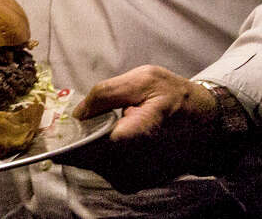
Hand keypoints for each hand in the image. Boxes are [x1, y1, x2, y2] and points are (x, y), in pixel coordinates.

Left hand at [55, 65, 221, 192]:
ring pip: (92, 164)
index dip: (68, 138)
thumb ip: (106, 93)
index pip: (90, 146)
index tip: (53, 130)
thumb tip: (78, 113)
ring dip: (86, 147)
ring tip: (94, 127)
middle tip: (71, 123)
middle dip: (74, 140)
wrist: (207, 124)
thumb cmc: (175, 97)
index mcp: (137, 135)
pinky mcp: (133, 183)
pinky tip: (106, 137)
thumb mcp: (144, 79)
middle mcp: (134, 164)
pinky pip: (103, 169)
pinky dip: (97, 154)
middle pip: (86, 157)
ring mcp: (133, 178)